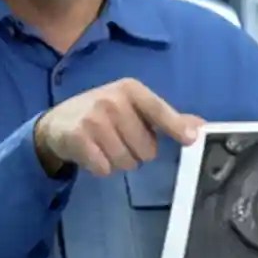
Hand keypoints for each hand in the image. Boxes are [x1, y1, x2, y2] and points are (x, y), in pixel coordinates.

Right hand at [33, 77, 203, 176]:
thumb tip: (200, 127)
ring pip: (126, 161)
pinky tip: (93, 153)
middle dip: (137, 152)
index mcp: (131, 89)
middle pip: (146, 149)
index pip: (159, 110)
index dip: (176, 127)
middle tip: (120, 140)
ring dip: (118, 161)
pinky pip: (104, 168)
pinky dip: (101, 167)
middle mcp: (112, 100)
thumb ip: (167, 118)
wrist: (57, 121)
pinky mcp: (77, 137)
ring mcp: (93, 118)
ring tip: (105, 146)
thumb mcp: (133, 107)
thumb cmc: (104, 113)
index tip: (192, 140)